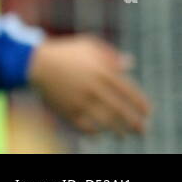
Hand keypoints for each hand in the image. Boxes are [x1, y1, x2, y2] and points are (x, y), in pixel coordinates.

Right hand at [28, 35, 150, 135]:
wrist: (33, 61)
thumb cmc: (64, 52)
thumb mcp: (88, 45)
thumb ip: (110, 54)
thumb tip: (130, 63)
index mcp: (102, 71)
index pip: (130, 92)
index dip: (141, 105)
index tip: (147, 113)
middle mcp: (93, 87)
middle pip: (121, 110)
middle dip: (135, 123)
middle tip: (141, 130)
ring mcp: (80, 100)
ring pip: (106, 122)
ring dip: (117, 131)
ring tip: (122, 135)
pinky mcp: (66, 109)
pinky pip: (85, 126)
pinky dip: (94, 131)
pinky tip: (99, 132)